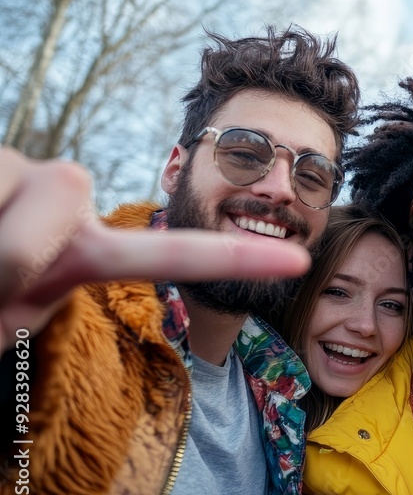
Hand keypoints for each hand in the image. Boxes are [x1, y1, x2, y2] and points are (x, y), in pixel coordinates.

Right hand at [0, 148, 310, 351]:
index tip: (300, 259)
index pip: (160, 257)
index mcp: (81, 259)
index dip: (228, 261)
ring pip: (18, 196)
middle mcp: (58, 213)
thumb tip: (35, 244)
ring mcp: (17, 181)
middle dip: (19, 237)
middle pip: (66, 185)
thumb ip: (30, 279)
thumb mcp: (3, 313)